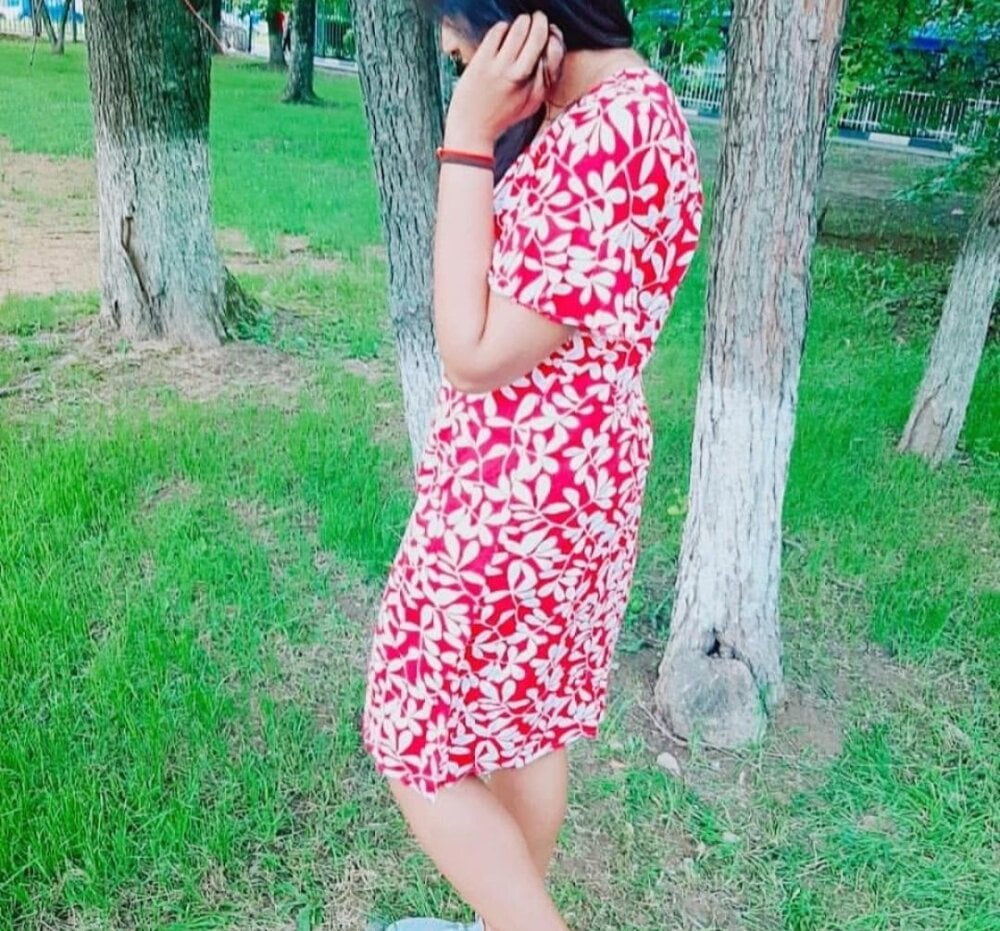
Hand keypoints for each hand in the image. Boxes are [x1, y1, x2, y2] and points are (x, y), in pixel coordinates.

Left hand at [444, 13, 565, 150]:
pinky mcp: (483, 63)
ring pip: (520, 28)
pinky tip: (502, 33)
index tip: (550, 35)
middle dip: (540, 21)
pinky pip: (499, 31)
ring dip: (523, 21)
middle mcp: (521, 79)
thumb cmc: (501, 116)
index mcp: (538, 91)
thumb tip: (550, 44)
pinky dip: (503, 27)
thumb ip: (543, 81)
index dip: (554, 38)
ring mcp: (501, 70)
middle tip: (538, 17)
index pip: (555, 54)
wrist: (472, 132)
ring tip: (521, 23)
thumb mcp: (530, 105)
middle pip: (539, 36)